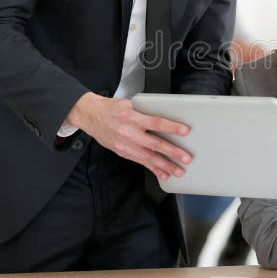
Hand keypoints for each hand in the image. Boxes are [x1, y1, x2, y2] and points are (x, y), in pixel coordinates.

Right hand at [66, 92, 190, 179]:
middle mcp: (128, 133)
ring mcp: (125, 145)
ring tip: (178, 171)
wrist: (90, 116)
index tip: (185, 131)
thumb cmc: (111, 108)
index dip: (171, 127)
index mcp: (131, 117)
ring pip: (148, 157)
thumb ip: (145, 111)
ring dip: (165, 166)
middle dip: (172, 152)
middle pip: (154, 144)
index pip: (155, 123)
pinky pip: (140, 162)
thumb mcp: (129, 103)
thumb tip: (166, 116)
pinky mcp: (123, 152)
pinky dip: (153, 169)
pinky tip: (163, 174)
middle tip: (186, 158)